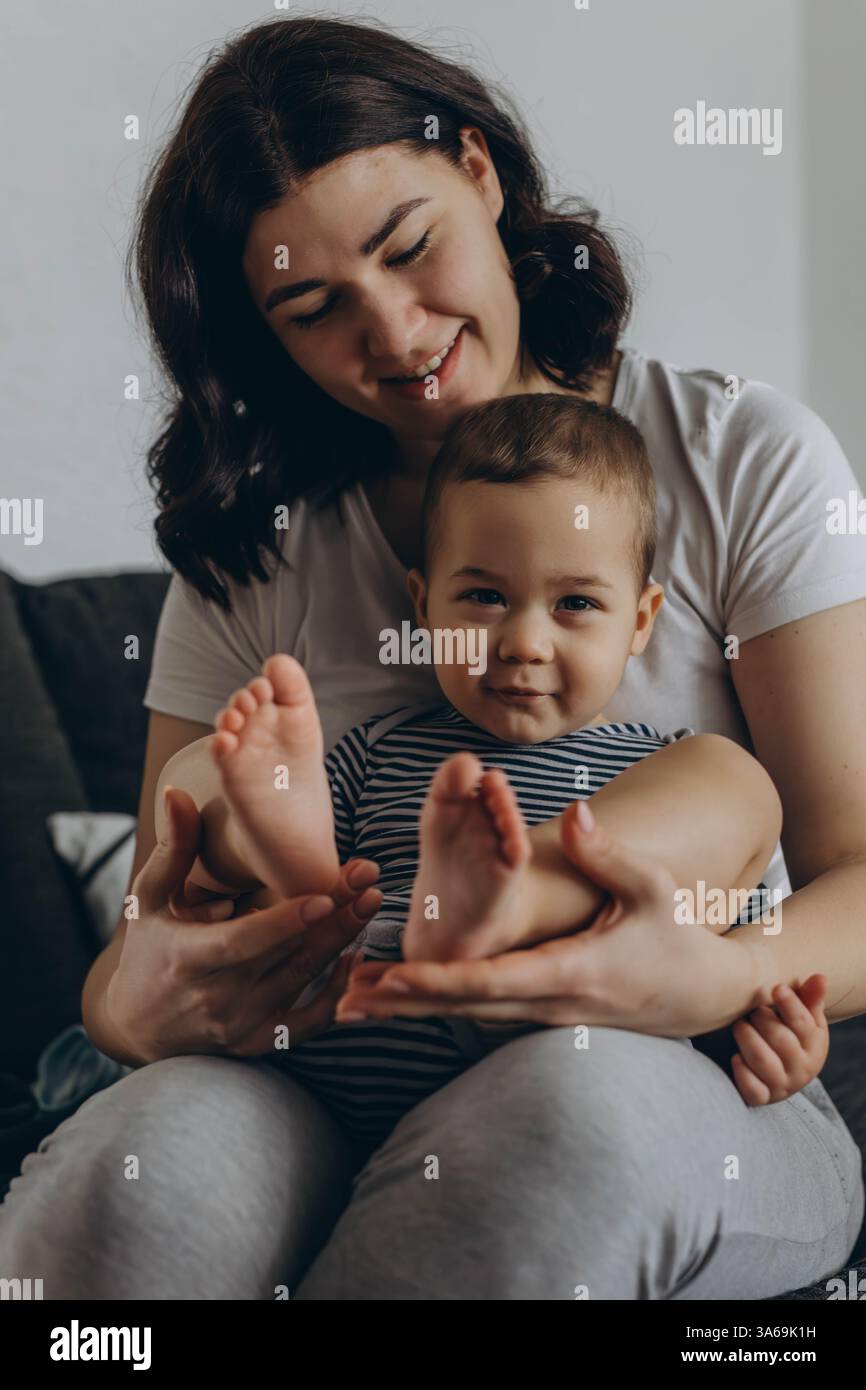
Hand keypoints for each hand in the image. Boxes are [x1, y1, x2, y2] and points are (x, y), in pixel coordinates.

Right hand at [104, 787, 382, 1063]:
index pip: (244, 942)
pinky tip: (354, 955)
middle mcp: (219, 998)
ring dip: (343, 943)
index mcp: (190, 959)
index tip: (324, 897)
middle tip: (369, 881)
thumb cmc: (147, 951)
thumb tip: (177, 793)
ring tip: (371, 902)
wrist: (136, 1028)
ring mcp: (242, 1025)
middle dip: (334, 919)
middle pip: (288, 957)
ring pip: (305, 983)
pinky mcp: (258, 1043)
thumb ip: (174, 849)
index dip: (286, 923)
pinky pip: (308, 1023)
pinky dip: (336, 994)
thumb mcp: (148, 900)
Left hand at [336, 800, 767, 1037]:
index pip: (491, 981)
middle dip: (403, 1005)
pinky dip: (441, 1008)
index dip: (437, 981)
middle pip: (464, 1008)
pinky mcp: (545, 1017)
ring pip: (468, 1016)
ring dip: (413, 1011)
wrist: (702, 994)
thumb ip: (608, 854)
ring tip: (354, 1002)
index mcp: (571, 972)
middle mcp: (552, 1003)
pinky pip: (483, 1015)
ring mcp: (547, 1017)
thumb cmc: (679, 935)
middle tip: (343, 1000)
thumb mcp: (653, 889)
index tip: (391, 977)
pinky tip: (403, 1001)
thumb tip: (573, 812)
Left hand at [731, 975, 828, 1104]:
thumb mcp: (802, 1017)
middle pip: (782, 1041)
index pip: (805, 1024)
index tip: (776, 988)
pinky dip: (742, 1073)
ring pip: (764, 1062)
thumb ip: (809, 997)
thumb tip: (820, 977)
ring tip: (739, 1025)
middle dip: (763, 1020)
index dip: (791, 1004)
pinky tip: (735, 1057)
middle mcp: (802, 1069)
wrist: (775, 1070)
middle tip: (752, 1009)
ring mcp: (782, 1085)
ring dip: (748, 1039)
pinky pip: (753, 1090)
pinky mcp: (762, 1097)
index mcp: (815, 1045)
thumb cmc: (787, 1033)